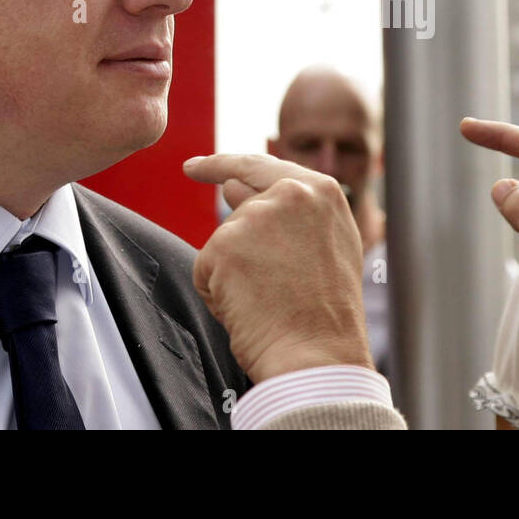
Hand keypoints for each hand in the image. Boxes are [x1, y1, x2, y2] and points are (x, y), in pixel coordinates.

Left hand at [184, 154, 373, 383]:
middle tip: (192, 168)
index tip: (198, 163)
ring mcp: (257, 218)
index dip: (226, 163)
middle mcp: (290, 194)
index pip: (264, 166)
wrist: (318, 355)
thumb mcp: (325, 247)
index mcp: (323, 192)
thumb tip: (231, 187)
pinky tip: (247, 309)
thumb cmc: (326, 315)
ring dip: (232, 269)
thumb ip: (288, 214)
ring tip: (268, 300)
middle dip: (211, 174)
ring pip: (224, 239)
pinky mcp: (224, 247)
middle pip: (236, 187)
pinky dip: (218, 294)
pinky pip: (206, 270)